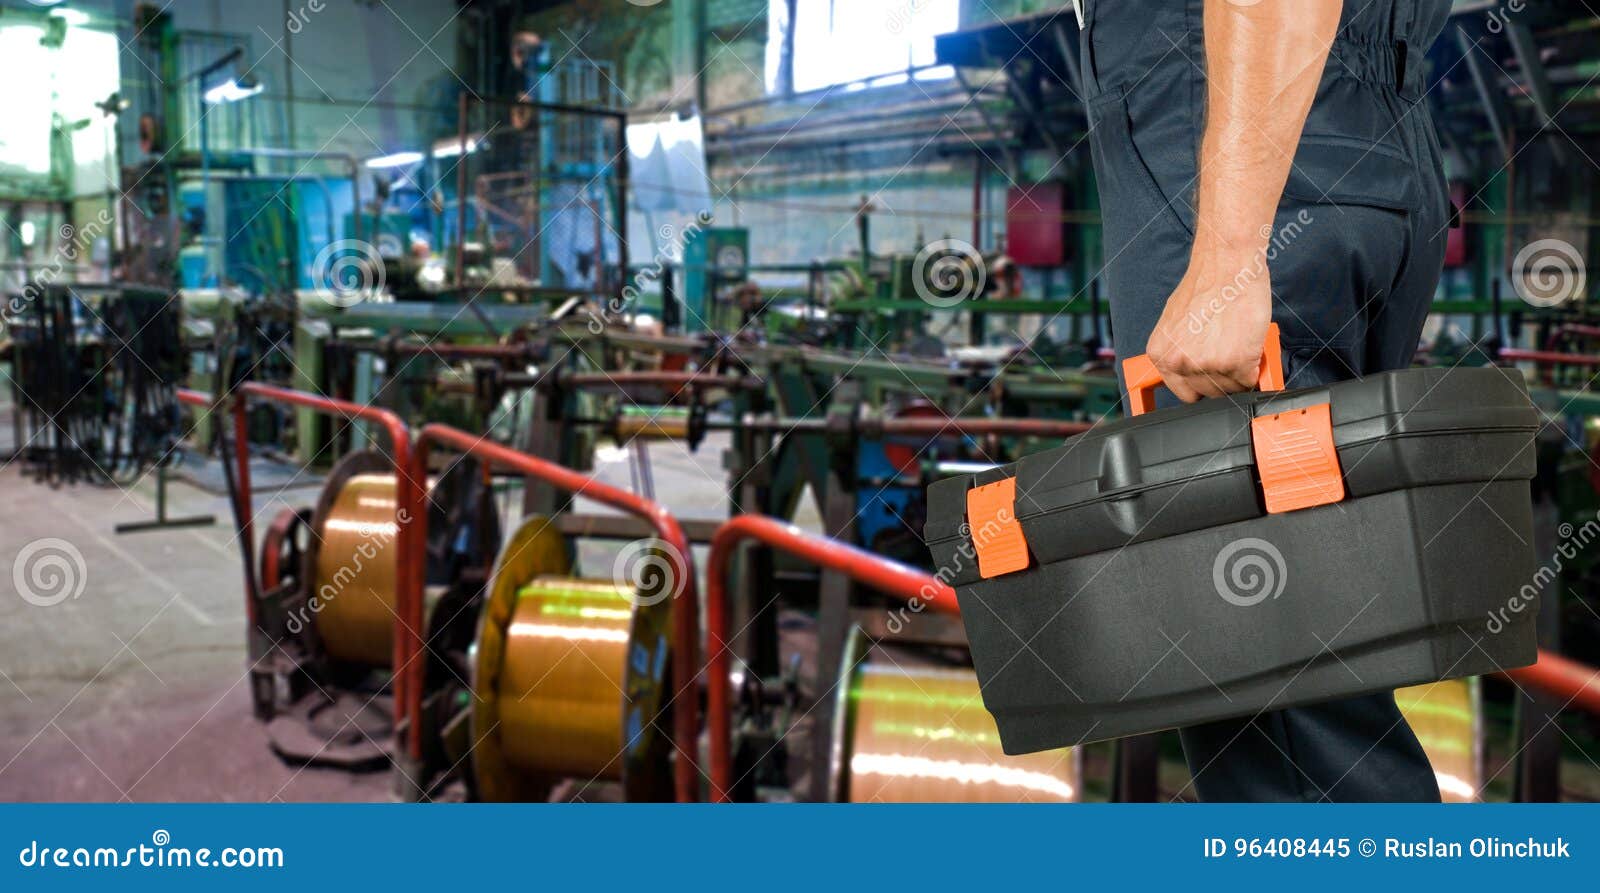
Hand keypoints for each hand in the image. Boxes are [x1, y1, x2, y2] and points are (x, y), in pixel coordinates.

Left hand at [1143, 244, 1272, 402]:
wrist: (1227, 266)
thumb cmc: (1207, 286)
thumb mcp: (1176, 324)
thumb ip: (1182, 351)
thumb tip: (1194, 370)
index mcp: (1161, 355)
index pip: (1184, 392)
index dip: (1203, 386)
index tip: (1214, 382)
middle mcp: (1179, 363)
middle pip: (1208, 394)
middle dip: (1223, 380)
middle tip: (1233, 360)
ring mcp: (1207, 365)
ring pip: (1231, 389)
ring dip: (1240, 375)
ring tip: (1241, 348)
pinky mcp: (1235, 363)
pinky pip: (1250, 380)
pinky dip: (1256, 369)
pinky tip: (1252, 349)